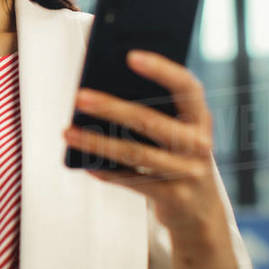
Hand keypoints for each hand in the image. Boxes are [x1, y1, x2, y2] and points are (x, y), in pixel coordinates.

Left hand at [61, 49, 224, 238]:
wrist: (201, 213)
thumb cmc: (177, 159)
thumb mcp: (177, 133)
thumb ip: (154, 111)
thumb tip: (103, 87)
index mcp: (200, 118)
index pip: (186, 86)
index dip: (161, 69)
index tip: (130, 56)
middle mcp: (199, 144)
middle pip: (149, 121)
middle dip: (111, 107)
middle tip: (78, 97)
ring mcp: (189, 173)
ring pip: (135, 153)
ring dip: (96, 142)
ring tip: (67, 132)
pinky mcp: (174, 198)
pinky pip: (132, 181)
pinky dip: (105, 172)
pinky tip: (84, 164)